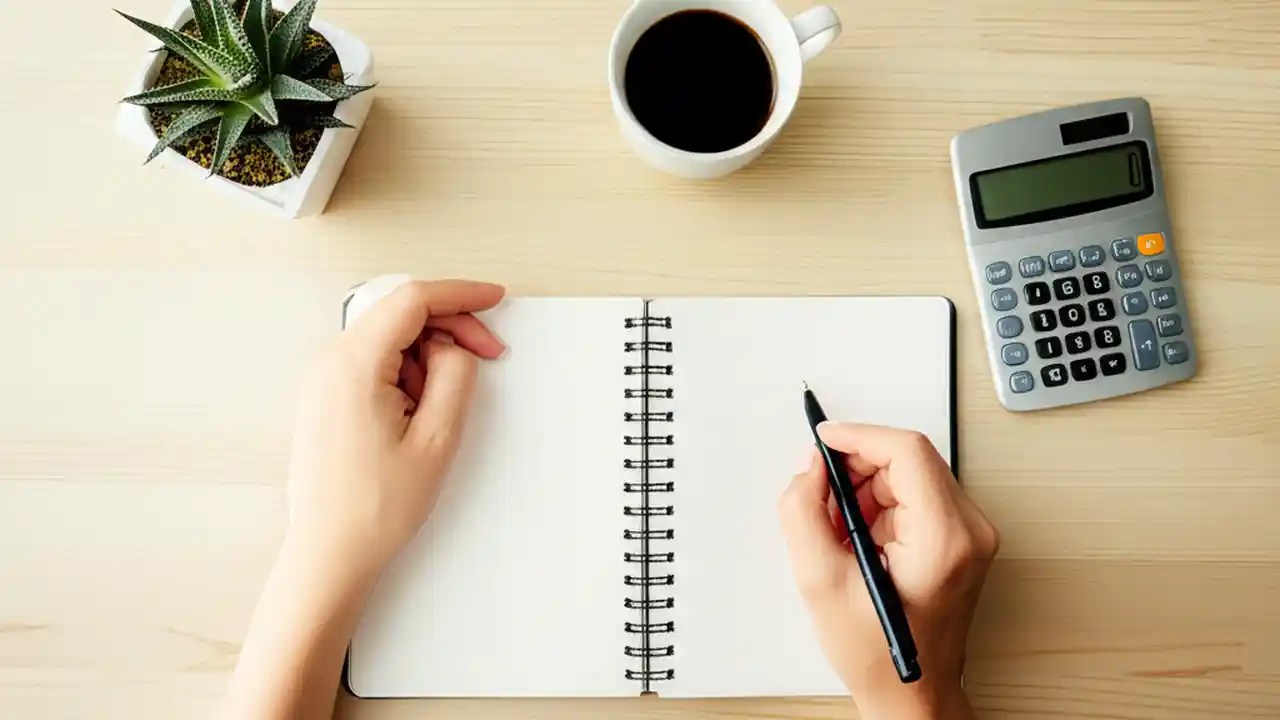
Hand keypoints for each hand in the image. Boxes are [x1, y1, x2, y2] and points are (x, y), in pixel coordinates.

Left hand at [287, 279, 505, 578]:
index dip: (460, 294)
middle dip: (449, 326)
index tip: (494, 299)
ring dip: (426, 354)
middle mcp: (329, 362)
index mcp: (354, 365)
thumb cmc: (374, 509)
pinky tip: (418, 408)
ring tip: (438, 409)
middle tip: (487, 356)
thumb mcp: (437, 439)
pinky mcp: (324, 396)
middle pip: (399, 312)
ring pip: (388, 337)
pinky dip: (405, 370)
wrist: (327, 554)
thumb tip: (455, 347)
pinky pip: (372, 361)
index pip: (412, 300)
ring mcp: (321, 379)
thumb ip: (455, 376)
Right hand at [778, 423, 998, 719]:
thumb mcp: (820, 580)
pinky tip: (857, 537)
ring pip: (911, 474)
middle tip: (820, 491)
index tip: (824, 440)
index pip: (907, 452)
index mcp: (943, 538)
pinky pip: (916, 496)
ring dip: (867, 487)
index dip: (858, 436)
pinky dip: (881, 504)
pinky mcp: (961, 539)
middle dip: (858, 466)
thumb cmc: (880, 656)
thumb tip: (810, 469)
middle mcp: (968, 530)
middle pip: (910, 459)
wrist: (913, 694)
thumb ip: (804, 512)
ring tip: (837, 528)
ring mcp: (969, 535)